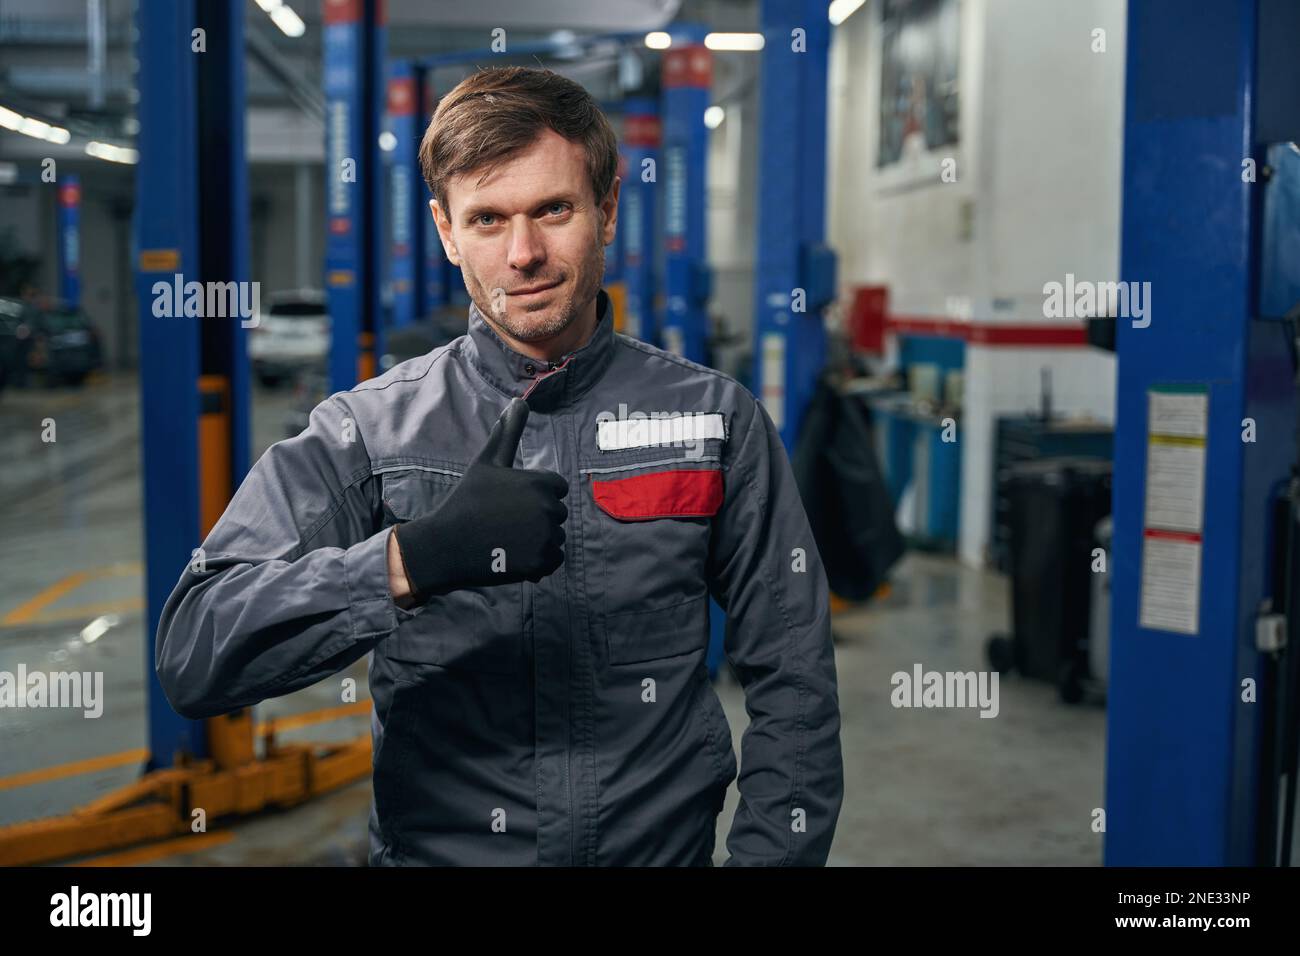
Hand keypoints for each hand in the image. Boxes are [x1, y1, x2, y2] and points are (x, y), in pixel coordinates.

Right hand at [391, 397, 567, 598]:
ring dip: (538, 541)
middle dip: (537, 519)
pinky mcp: (541, 562)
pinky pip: (554, 560)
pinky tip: (514, 556)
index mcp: (540, 483)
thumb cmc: (466, 500)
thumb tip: (520, 401)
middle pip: (557, 514)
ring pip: (556, 537)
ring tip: (507, 540)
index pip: (556, 488)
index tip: (511, 503)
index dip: (535, 496)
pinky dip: (539, 561)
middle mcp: (548, 508)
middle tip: (505, 523)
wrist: (445, 544)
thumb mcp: (486, 463)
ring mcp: (546, 536)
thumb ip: (508, 433)